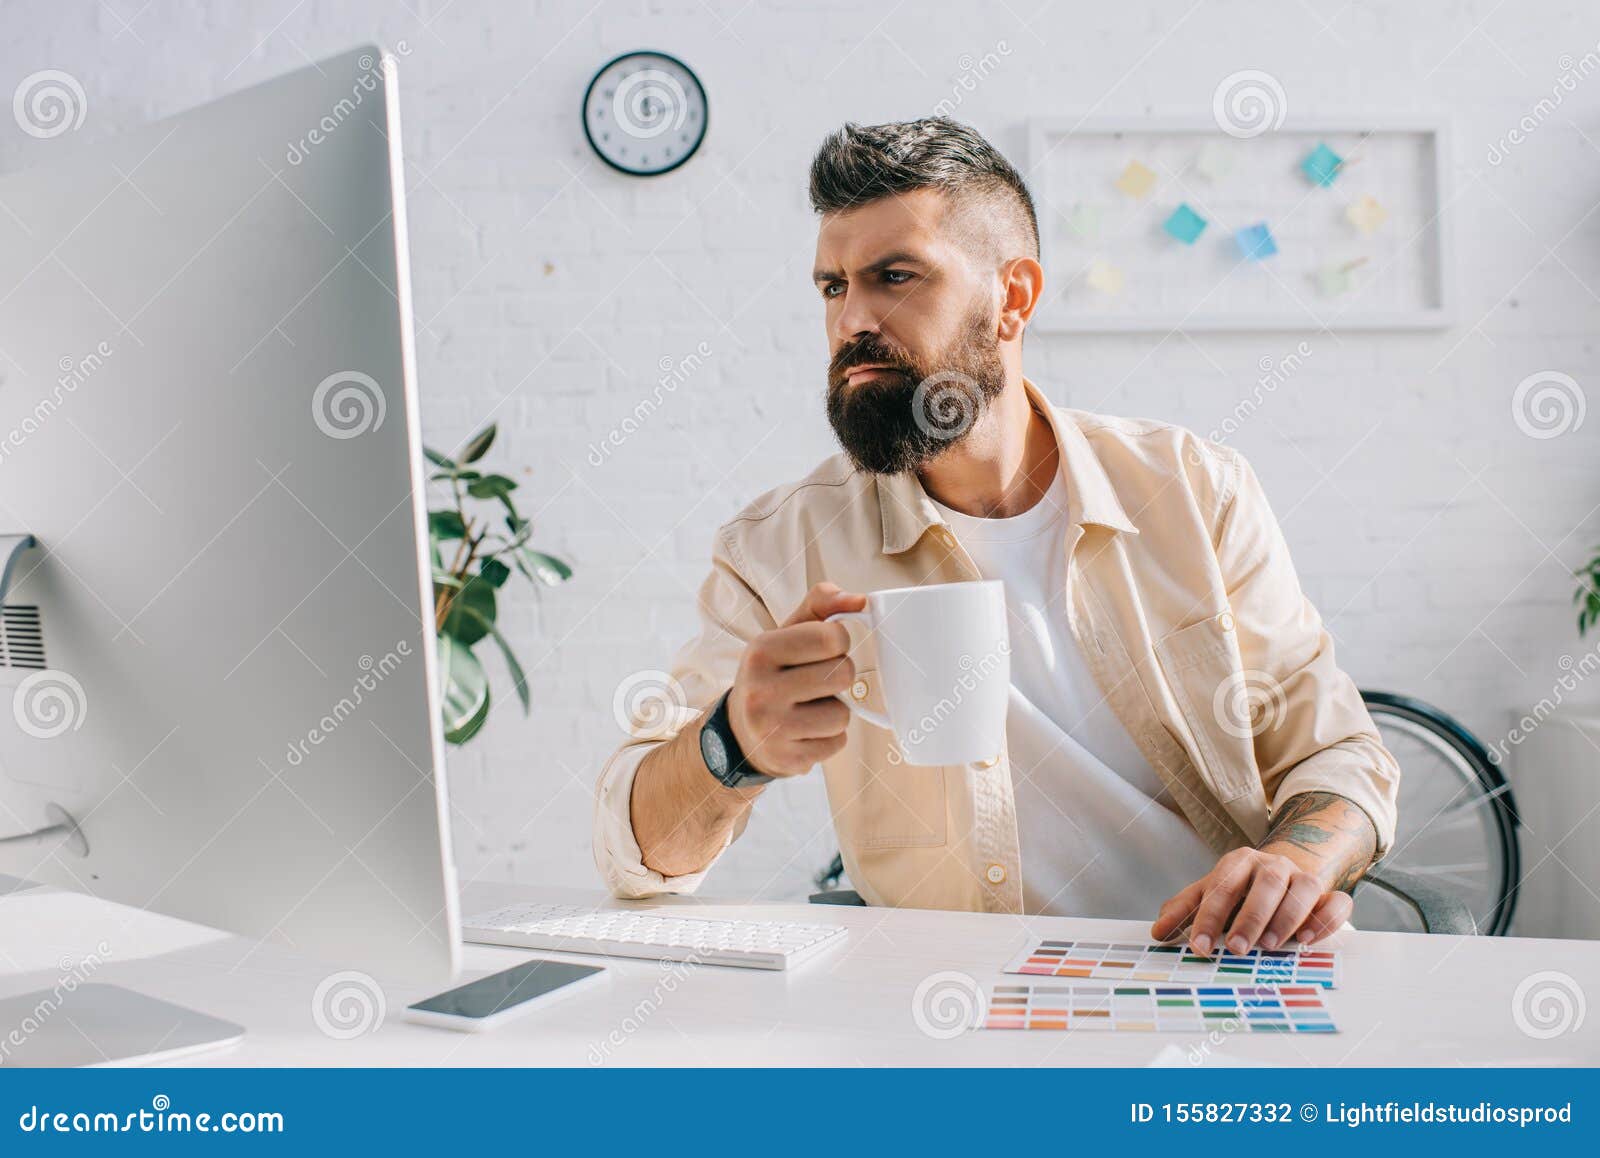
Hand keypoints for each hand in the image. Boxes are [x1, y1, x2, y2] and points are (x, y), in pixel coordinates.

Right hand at [726, 582, 864, 777]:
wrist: (740, 732)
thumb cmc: (773, 675)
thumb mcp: (786, 633)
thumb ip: (821, 605)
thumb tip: (860, 600)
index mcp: (761, 650)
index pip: (833, 637)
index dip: (838, 642)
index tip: (822, 650)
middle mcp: (761, 690)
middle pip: (844, 675)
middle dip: (839, 677)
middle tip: (815, 682)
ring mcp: (772, 729)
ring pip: (843, 714)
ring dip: (834, 711)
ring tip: (808, 709)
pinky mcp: (787, 759)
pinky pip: (837, 742)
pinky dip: (828, 737)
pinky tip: (804, 731)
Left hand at [1150, 846, 1352, 954]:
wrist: (1281, 877)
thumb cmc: (1239, 892)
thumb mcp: (1208, 895)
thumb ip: (1183, 910)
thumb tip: (1158, 931)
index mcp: (1239, 862)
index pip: (1223, 885)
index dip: (1209, 917)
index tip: (1200, 947)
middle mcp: (1273, 864)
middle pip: (1266, 883)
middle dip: (1250, 917)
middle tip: (1236, 948)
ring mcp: (1303, 877)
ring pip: (1304, 888)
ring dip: (1287, 918)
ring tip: (1269, 947)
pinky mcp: (1329, 894)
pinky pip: (1337, 902)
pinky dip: (1325, 920)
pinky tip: (1307, 940)